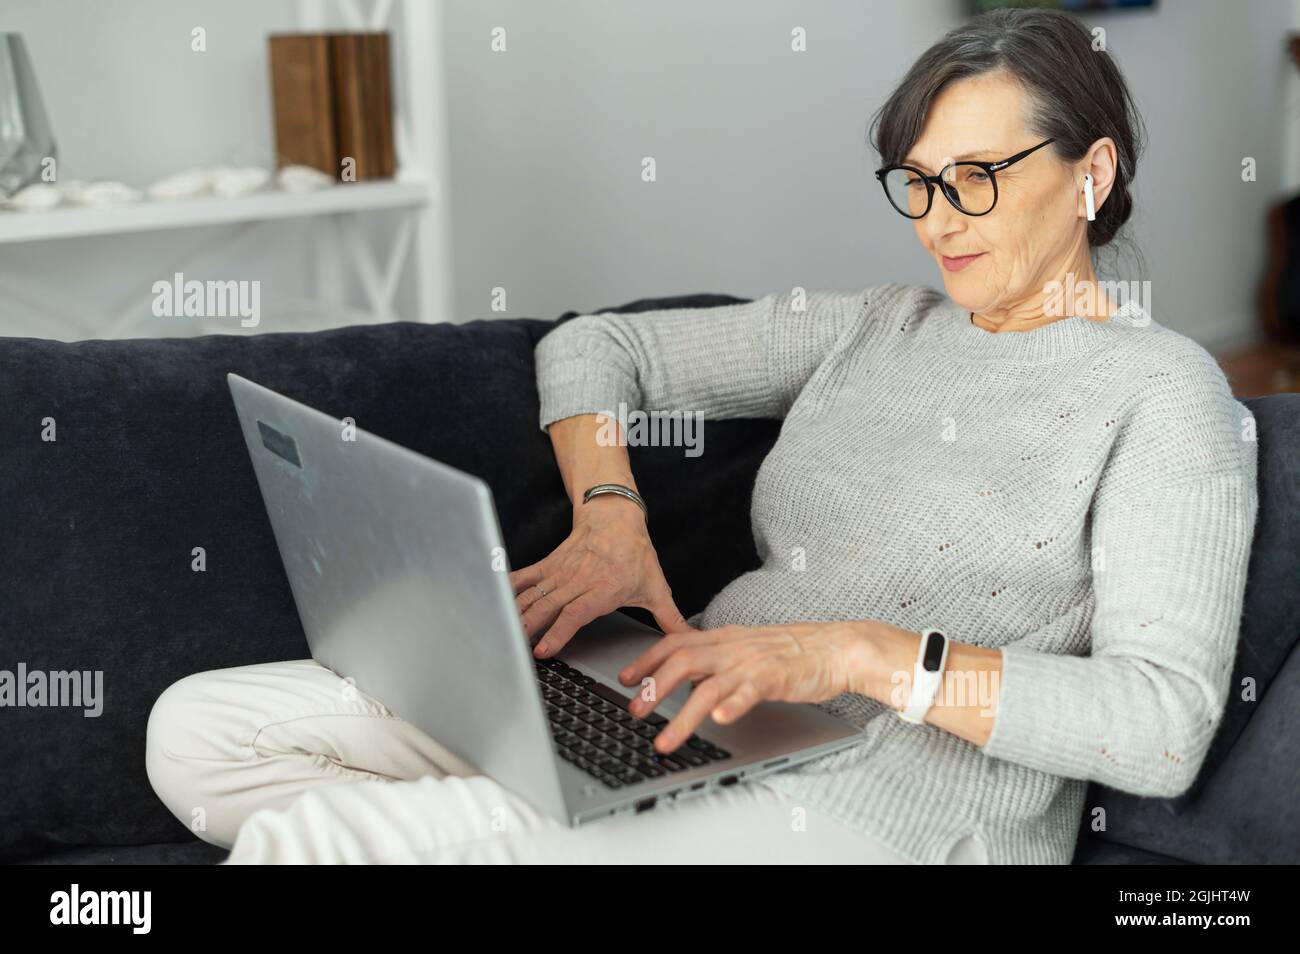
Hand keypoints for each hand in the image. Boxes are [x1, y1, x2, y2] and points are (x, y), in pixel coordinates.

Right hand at [510, 496, 692, 656]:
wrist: (615, 515)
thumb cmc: (635, 552)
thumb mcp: (657, 586)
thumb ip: (672, 619)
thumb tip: (692, 640)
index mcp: (604, 588)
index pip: (576, 612)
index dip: (558, 631)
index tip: (543, 649)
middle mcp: (579, 580)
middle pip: (548, 606)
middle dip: (528, 628)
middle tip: (513, 648)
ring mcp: (560, 572)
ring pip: (533, 594)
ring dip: (515, 614)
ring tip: (501, 632)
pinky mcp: (549, 564)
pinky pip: (525, 577)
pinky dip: (508, 588)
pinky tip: (492, 599)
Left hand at [616, 620, 880, 753]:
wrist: (835, 647)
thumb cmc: (791, 651)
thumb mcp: (744, 648)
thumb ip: (714, 659)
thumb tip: (683, 672)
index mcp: (723, 639)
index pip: (674, 643)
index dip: (646, 660)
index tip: (624, 679)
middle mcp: (732, 649)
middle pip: (681, 662)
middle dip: (652, 687)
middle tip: (633, 712)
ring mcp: (751, 664)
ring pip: (707, 687)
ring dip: (681, 716)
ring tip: (665, 740)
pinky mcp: (774, 679)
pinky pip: (749, 693)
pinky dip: (732, 707)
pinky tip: (719, 722)